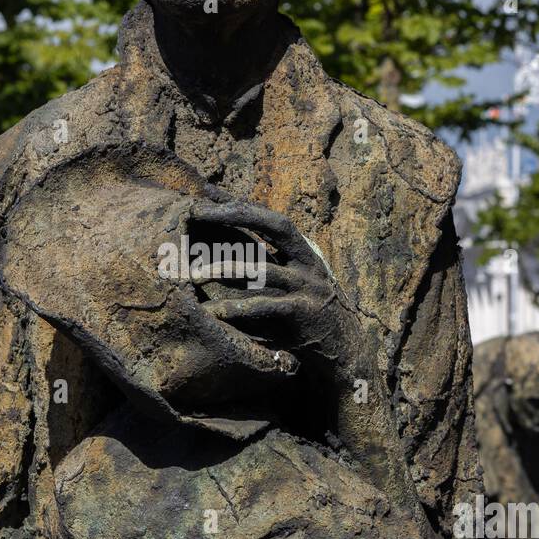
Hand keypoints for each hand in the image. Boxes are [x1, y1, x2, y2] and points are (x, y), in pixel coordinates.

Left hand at [188, 199, 355, 379]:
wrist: (342, 347)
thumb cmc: (306, 312)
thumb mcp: (291, 281)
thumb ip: (266, 262)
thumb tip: (224, 243)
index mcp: (303, 250)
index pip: (269, 217)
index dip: (241, 202)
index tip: (207, 190)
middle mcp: (307, 262)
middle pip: (275, 226)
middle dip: (236, 214)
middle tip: (198, 212)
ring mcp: (307, 286)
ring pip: (264, 269)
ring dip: (226, 269)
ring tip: (195, 273)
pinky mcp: (302, 313)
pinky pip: (264, 307)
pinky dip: (237, 309)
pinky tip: (213, 312)